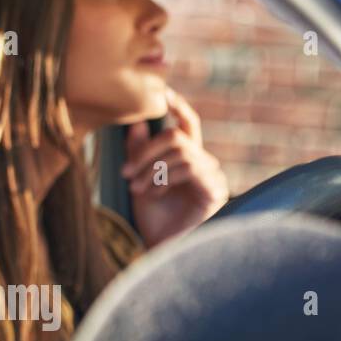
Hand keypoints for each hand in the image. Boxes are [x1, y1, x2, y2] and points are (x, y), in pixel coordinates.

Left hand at [122, 88, 228, 247]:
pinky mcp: (215, 188)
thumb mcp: (140, 179)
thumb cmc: (153, 218)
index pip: (187, 125)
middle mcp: (204, 163)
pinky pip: (188, 166)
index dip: (178, 107)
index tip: (164, 91)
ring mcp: (212, 175)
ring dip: (151, 168)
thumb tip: (137, 122)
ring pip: (179, 150)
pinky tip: (157, 194)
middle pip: (175, 135)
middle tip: (125, 172)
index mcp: (187, 158)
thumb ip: (139, 152)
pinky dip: (165, 177)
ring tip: (137, 188)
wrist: (161, 249)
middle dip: (145, 150)